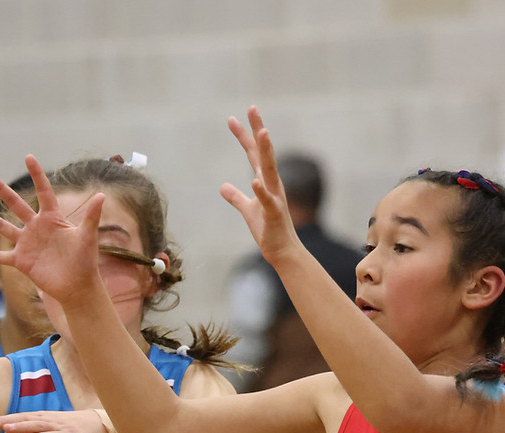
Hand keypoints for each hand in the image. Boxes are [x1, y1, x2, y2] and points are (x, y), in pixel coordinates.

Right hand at [0, 156, 103, 303]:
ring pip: (1, 226)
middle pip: (15, 204)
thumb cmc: (85, 261)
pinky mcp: (21, 261)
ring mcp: (26, 244)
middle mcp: (36, 227)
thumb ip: (92, 216)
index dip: (37, 175)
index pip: (43, 192)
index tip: (28, 156)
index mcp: (52, 218)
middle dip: (1, 189)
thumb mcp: (88, 237)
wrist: (78, 286)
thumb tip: (103, 195)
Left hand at [0, 408, 112, 432]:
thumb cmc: (77, 428)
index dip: (8, 418)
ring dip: (20, 426)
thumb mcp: (53, 430)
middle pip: (26, 419)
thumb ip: (32, 432)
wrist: (102, 427)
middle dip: (9, 420)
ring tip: (5, 428)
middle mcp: (50, 420)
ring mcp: (58, 428)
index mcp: (46, 418)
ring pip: (36, 426)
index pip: (24, 417)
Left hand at [220, 107, 301, 269]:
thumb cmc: (267, 229)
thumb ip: (235, 197)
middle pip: (263, 153)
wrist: (282, 251)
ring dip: (266, 152)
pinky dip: (262, 190)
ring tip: (262, 133)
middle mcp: (272, 184)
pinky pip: (267, 200)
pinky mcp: (274, 214)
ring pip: (270, 170)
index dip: (244, 136)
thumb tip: (222, 186)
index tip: (234, 118)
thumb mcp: (247, 210)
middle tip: (252, 108)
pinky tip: (255, 180)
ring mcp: (274, 197)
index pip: (253, 154)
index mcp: (265, 181)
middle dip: (258, 131)